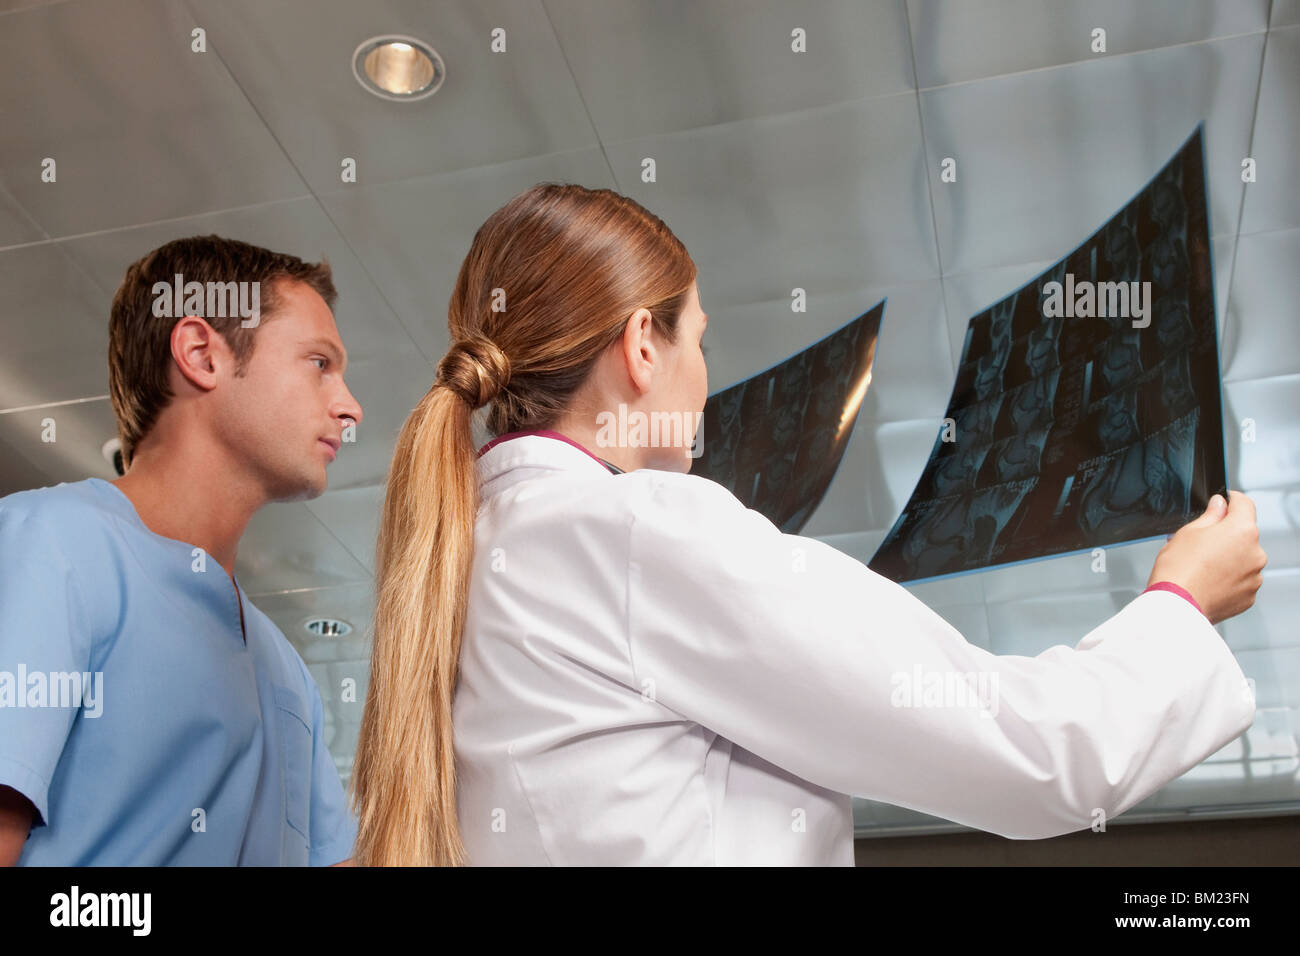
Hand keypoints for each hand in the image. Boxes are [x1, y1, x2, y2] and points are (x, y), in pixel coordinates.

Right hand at [1147, 491, 1266, 624]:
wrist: (1177, 605)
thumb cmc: (1179, 569)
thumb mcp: (1188, 532)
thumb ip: (1211, 515)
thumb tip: (1220, 505)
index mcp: (1242, 530)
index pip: (1245, 504)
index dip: (1231, 500)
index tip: (1224, 502)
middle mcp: (1256, 553)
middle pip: (1244, 534)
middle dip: (1226, 534)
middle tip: (1201, 542)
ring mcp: (1254, 576)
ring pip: (1243, 558)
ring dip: (1229, 558)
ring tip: (1202, 566)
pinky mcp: (1248, 596)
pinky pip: (1241, 580)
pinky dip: (1228, 578)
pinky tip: (1207, 580)